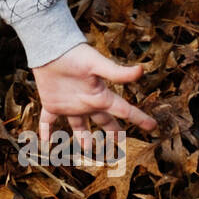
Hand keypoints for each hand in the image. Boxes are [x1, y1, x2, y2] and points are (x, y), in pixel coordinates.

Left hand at [31, 42, 156, 158]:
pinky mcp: (52, 104)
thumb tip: (141, 70)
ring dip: (83, 137)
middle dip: (113, 132)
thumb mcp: (98, 64)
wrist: (50, 49)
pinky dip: (46, 131)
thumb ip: (117, 72)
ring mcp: (70, 104)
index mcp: (101, 96)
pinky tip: (45, 142)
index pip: (124, 110)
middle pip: (103, 121)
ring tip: (86, 149)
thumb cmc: (75, 55)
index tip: (153, 126)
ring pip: (78, 126)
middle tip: (120, 143)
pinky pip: (48, 121)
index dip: (139, 118)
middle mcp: (87, 102)